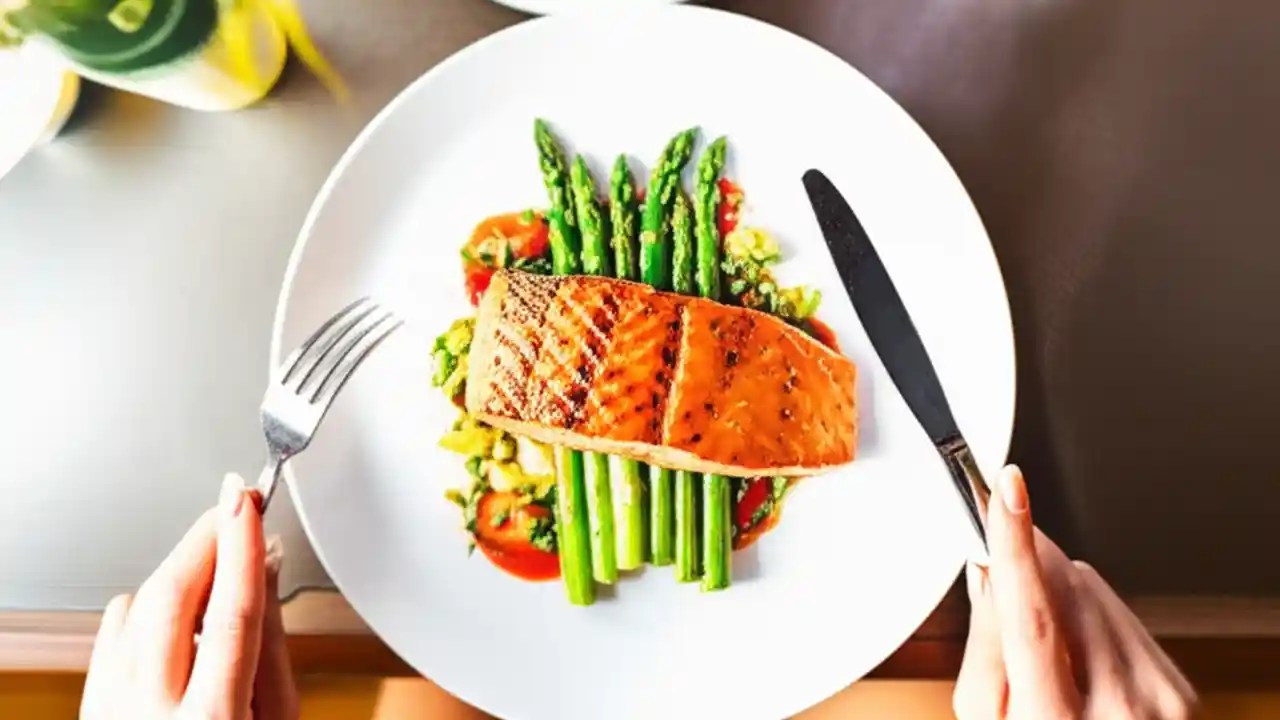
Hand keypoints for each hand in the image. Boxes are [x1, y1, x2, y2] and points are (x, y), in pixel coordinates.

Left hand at [81, 474, 299, 719]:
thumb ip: (270, 646)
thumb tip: (264, 571)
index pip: (229, 613)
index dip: (241, 547)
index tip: (248, 500)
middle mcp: (150, 717)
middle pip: (173, 598)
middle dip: (205, 539)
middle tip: (234, 505)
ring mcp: (111, 713)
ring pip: (136, 607)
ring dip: (180, 567)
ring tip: (218, 555)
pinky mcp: (92, 707)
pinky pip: (112, 632)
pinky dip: (146, 603)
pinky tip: (175, 602)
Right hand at [954, 466, 1196, 719]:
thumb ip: (985, 652)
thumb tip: (994, 575)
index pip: (1031, 615)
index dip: (1013, 542)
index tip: (1006, 491)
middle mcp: (1118, 712)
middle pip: (1061, 589)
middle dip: (1023, 566)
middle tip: (996, 577)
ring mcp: (1159, 702)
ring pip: (1092, 592)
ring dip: (1055, 595)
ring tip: (1042, 650)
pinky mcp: (1181, 692)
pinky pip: (1122, 618)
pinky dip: (1091, 622)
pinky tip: (1078, 660)